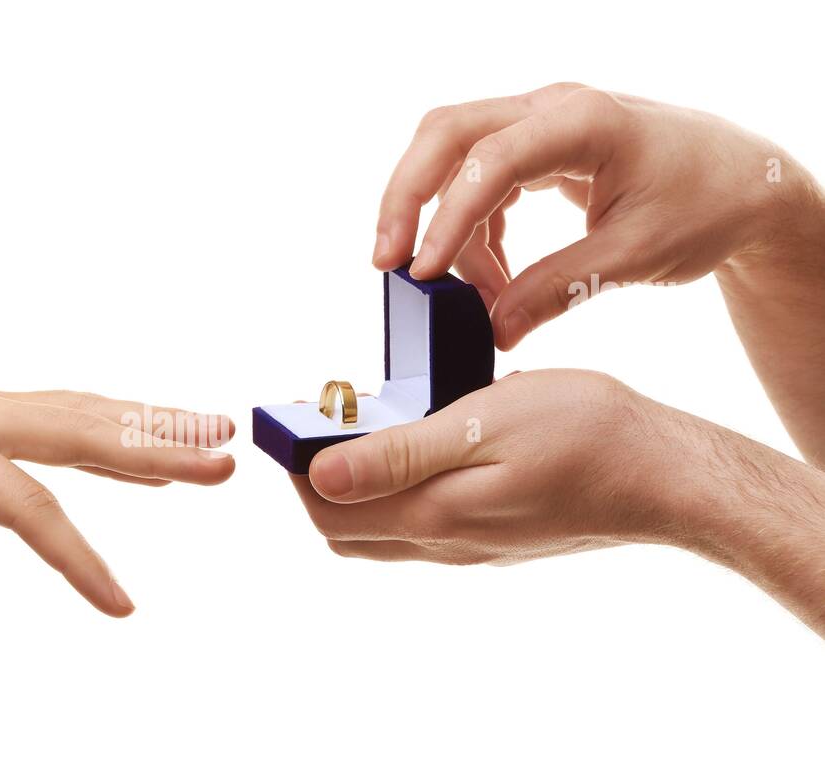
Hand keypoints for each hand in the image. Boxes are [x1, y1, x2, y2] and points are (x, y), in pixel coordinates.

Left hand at [0, 328, 234, 645]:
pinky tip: (143, 454)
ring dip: (150, 427)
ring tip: (218, 439)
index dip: (77, 559)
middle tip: (228, 461)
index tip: (123, 607)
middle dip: (158, 448)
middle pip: (83, 430)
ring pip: (81, 414)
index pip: (24, 505)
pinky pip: (59, 416)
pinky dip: (110, 430)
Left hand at [293, 371, 679, 564]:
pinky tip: (424, 448)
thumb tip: (319, 477)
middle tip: (327, 421)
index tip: (297, 417)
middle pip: (346, 530)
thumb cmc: (585, 436)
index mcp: (433, 516)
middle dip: (318, 482)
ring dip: (360, 488)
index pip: (327, 511)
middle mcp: (444, 545)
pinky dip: (400, 494)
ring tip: (372, 427)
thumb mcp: (481, 425)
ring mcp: (470, 549)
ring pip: (383, 532)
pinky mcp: (494, 541)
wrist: (667, 477)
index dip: (296, 469)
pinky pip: (422, 527)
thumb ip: (398, 456)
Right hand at [371, 83, 821, 348]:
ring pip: (450, 153)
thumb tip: (493, 330)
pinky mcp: (535, 147)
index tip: (427, 275)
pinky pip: (476, 178)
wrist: (743, 182)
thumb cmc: (704, 205)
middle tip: (387, 262)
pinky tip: (487, 276)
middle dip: (406, 198)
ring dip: (436, 219)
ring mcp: (540, 122)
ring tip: (454, 289)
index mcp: (584, 122)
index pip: (490, 161)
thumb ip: (557, 290)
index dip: (449, 218)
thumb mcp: (635, 256)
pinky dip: (469, 227)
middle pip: (446, 133)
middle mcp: (551, 108)